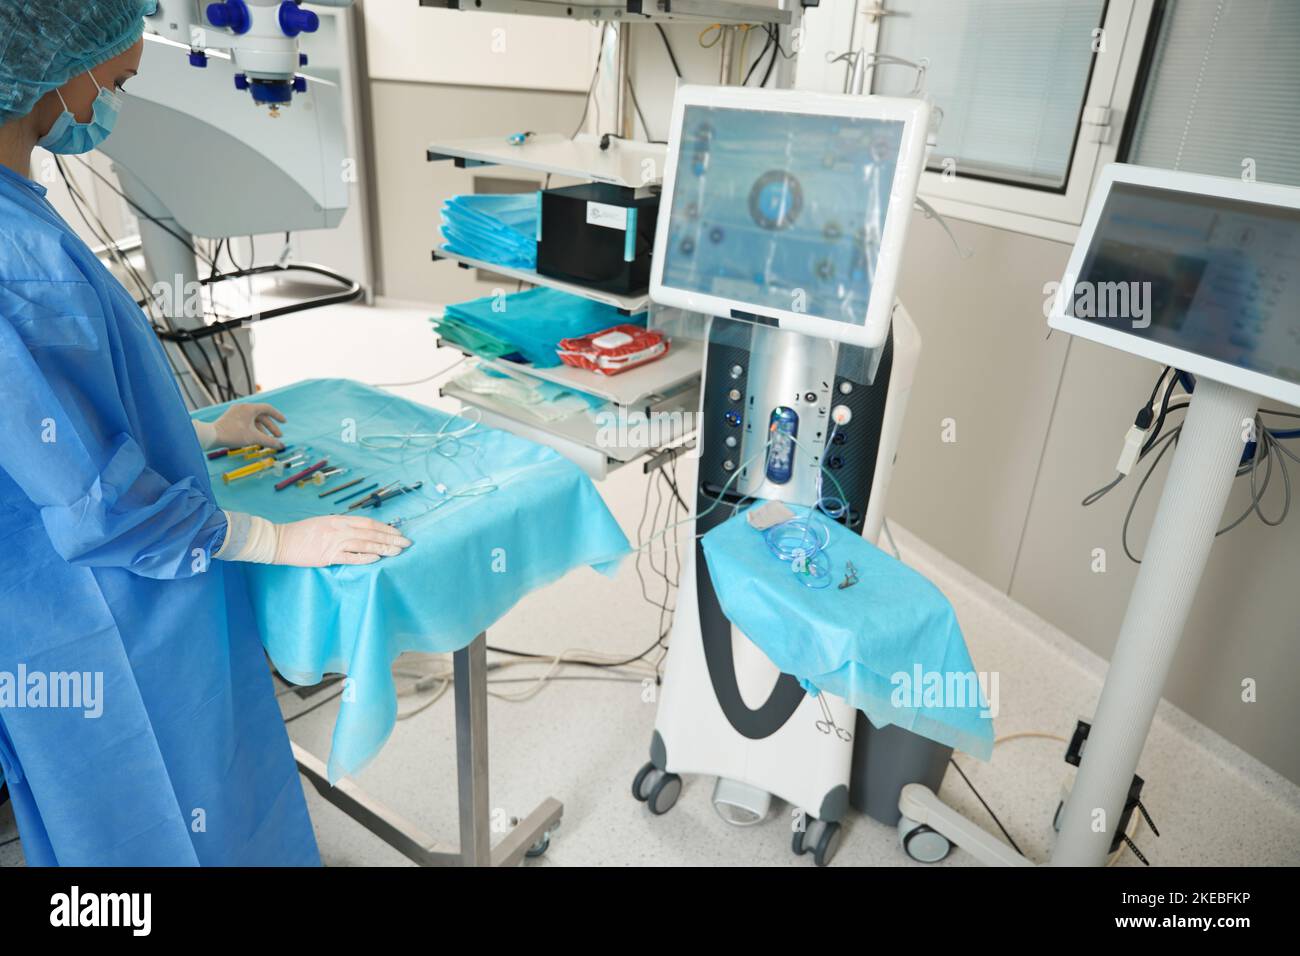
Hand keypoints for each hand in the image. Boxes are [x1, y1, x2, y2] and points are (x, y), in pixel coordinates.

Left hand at [212, 402, 286, 449]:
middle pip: (261, 416)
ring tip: (266, 440)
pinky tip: (254, 438)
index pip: (268, 408)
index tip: (284, 422)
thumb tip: (281, 446)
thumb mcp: (254, 438)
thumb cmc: (233, 434)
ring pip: (253, 420)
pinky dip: (253, 429)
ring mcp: (235, 413)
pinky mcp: (230, 419)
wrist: (211, 436)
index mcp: (249, 408)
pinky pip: (246, 422)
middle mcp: (243, 408)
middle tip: (277, 437)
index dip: (277, 416)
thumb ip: (269, 442)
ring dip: (262, 430)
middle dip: (270, 427)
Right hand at [273, 515, 412, 566]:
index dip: (385, 528)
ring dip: (383, 547)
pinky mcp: (328, 556)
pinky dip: (365, 557)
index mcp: (339, 520)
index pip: (368, 523)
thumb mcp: (324, 523)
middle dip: (391, 538)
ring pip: (365, 544)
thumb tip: (360, 531)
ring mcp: (334, 542)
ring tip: (397, 551)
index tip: (398, 532)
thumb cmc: (301, 533)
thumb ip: (341, 526)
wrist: (281, 540)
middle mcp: (340, 529)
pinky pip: (350, 557)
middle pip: (371, 533)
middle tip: (406, 543)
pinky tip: (377, 558)